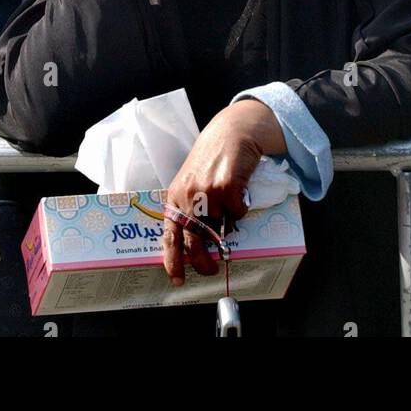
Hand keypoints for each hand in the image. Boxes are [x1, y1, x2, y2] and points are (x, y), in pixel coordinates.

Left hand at [161, 99, 284, 284]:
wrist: (231, 132)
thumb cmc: (211, 160)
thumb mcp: (191, 183)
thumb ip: (189, 208)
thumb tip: (195, 242)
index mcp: (175, 197)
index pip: (170, 235)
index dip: (172, 260)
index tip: (177, 278)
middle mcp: (187, 196)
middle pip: (193, 241)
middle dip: (203, 261)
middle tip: (211, 269)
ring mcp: (207, 193)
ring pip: (219, 229)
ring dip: (227, 230)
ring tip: (229, 217)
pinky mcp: (227, 188)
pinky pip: (237, 214)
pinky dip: (241, 210)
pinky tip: (239, 195)